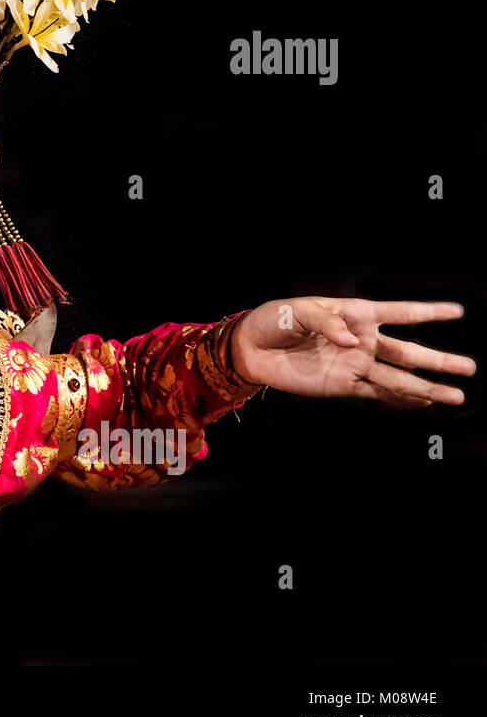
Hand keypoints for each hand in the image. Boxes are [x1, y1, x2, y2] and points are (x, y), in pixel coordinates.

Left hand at [229, 297, 474, 406]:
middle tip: (470, 367)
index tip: (458, 311)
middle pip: (408, 352)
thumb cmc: (275, 320)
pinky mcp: (344, 385)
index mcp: (356, 314)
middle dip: (438, 360)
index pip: (399, 312)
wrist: (252, 348)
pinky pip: (378, 394)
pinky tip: (424, 406)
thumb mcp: (296, 312)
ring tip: (457, 395)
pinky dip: (401, 401)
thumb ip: (326, 322)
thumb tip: (354, 341)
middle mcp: (363, 340)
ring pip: (399, 378)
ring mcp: (356, 365)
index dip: (428, 312)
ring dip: (427, 387)